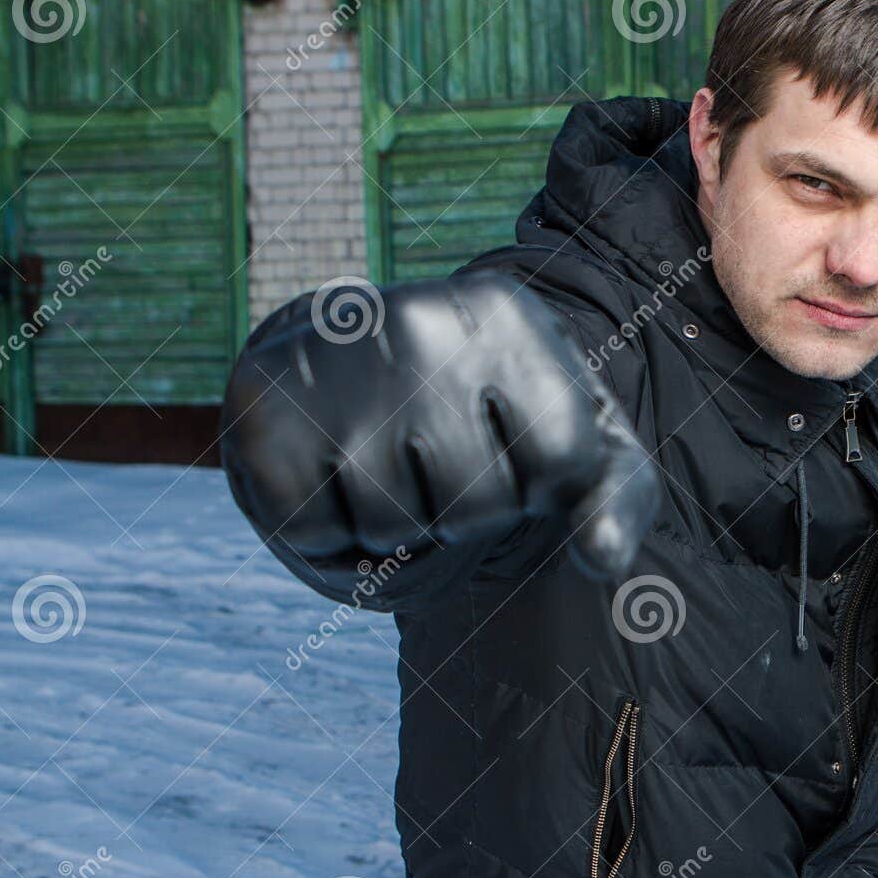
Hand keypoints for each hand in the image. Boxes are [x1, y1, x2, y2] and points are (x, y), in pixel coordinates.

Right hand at [219, 270, 657, 577]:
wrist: (350, 366)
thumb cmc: (487, 415)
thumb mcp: (575, 440)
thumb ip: (616, 498)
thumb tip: (605, 561)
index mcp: (510, 316)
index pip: (565, 461)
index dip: (546, 490)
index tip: (518, 453)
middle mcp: (420, 323)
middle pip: (479, 504)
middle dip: (469, 515)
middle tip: (441, 466)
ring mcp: (333, 362)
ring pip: (393, 525)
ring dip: (398, 530)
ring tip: (388, 468)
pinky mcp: (261, 410)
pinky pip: (315, 531)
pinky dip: (329, 534)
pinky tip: (331, 473)